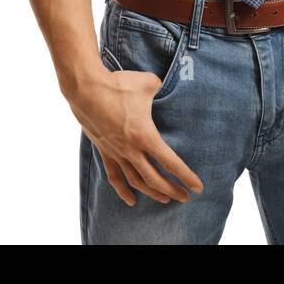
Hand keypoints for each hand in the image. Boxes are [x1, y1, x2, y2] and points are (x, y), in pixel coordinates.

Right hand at [67, 64, 203, 205]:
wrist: (86, 89)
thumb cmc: (117, 85)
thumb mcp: (148, 83)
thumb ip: (160, 88)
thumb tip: (163, 87)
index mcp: (145, 135)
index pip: (170, 162)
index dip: (185, 176)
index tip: (197, 187)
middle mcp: (131, 149)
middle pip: (155, 178)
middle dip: (172, 190)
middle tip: (184, 198)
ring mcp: (116, 152)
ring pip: (136, 181)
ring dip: (151, 192)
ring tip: (165, 199)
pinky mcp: (104, 150)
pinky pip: (114, 176)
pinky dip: (123, 190)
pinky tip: (131, 200)